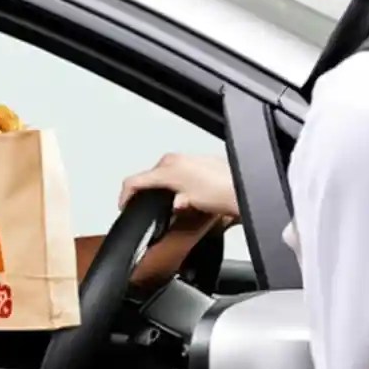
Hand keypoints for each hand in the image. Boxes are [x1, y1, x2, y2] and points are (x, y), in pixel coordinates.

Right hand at [120, 153, 240, 222]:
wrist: (244, 189)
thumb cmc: (222, 194)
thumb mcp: (187, 204)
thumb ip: (170, 205)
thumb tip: (171, 206)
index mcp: (167, 168)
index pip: (134, 181)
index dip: (124, 196)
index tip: (123, 206)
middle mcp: (176, 160)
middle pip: (149, 176)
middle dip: (146, 192)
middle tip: (147, 208)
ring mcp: (188, 159)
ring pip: (164, 174)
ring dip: (163, 188)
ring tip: (171, 205)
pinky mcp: (199, 162)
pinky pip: (179, 172)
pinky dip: (177, 184)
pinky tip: (187, 197)